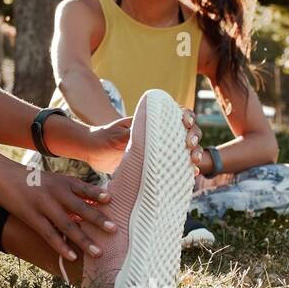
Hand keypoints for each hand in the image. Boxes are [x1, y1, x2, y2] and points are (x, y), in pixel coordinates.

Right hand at [0, 162, 116, 265]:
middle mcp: (56, 193)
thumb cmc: (30, 179)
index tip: (111, 200)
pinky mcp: (32, 217)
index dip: (97, 194)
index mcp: (62, 182)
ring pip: (68, 225)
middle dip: (98, 220)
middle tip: (114, 230)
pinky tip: (72, 256)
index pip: (84, 188)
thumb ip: (70, 189)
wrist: (2, 175)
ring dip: (84, 240)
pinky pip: (50, 234)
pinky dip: (62, 246)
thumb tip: (91, 201)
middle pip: (81, 208)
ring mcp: (44, 205)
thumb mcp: (52, 179)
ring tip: (98, 252)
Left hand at [82, 110, 202, 173]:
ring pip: (186, 148)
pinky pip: (176, 164)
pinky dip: (186, 168)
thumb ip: (133, 135)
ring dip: (195, 152)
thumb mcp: (118, 135)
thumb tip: (150, 137)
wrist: (93, 152)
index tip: (185, 123)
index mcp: (152, 120)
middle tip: (189, 146)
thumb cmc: (104, 137)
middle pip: (188, 130)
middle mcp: (160, 133)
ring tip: (194, 162)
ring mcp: (160, 148)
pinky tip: (192, 174)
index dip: (187, 116)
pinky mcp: (157, 162)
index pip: (177, 113)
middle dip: (194, 136)